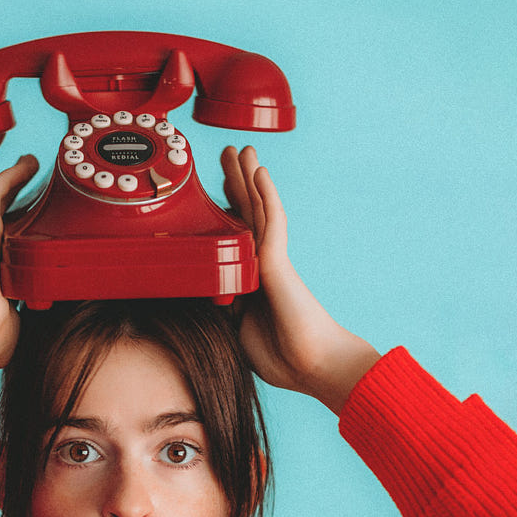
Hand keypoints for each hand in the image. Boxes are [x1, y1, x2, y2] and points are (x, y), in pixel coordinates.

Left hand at [222, 146, 379, 413]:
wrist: (312, 367)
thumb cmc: (280, 354)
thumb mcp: (235, 328)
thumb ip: (222, 306)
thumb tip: (204, 292)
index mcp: (252, 275)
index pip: (237, 231)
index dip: (227, 206)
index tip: (216, 185)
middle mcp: (262, 260)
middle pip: (246, 211)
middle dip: (235, 181)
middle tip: (226, 152)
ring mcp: (271, 258)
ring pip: (258, 208)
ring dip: (248, 176)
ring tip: (241, 149)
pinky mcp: (278, 262)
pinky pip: (271, 221)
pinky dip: (265, 195)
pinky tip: (259, 172)